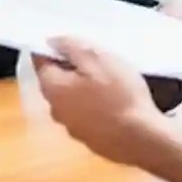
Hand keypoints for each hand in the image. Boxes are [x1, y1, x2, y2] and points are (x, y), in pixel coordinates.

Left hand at [34, 37, 168, 166]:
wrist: (141, 138)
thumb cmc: (118, 94)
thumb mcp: (97, 57)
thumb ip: (70, 46)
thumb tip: (51, 40)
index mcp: (52, 88)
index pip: (40, 61)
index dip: (55, 47)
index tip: (75, 42)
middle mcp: (55, 110)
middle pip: (56, 81)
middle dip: (72, 69)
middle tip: (98, 60)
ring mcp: (73, 129)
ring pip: (72, 100)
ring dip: (84, 89)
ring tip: (111, 82)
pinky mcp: (90, 141)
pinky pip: (87, 116)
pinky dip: (95, 108)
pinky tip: (116, 104)